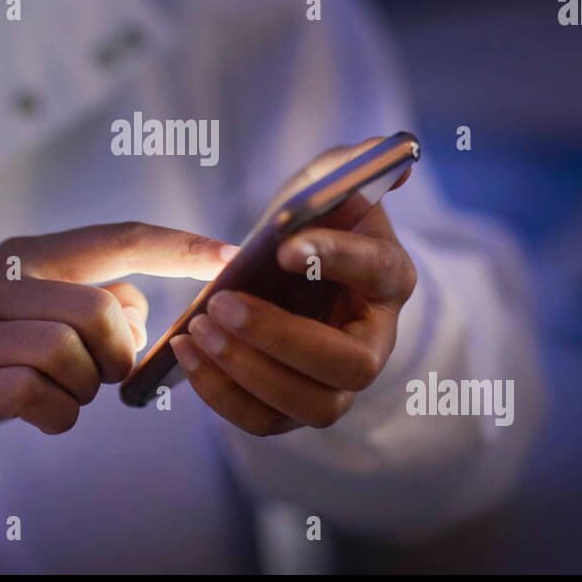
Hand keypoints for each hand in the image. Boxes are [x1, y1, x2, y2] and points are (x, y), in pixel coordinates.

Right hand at [0, 222, 236, 480]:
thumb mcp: (35, 319)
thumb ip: (91, 303)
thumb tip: (144, 309)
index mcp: (27, 257)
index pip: (117, 239)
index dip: (179, 247)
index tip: (232, 256)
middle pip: (101, 309)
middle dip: (118, 355)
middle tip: (101, 376)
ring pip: (68, 352)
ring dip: (82, 389)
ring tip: (62, 396)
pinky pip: (33, 394)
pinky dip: (54, 416)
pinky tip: (39, 416)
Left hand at [168, 139, 417, 435]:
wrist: (287, 266)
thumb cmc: (313, 223)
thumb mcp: (327, 181)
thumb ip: (350, 165)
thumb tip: (395, 159)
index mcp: (390, 278)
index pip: (378, 272)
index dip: (336, 260)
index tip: (282, 247)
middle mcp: (376, 342)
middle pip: (351, 365)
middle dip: (283, 338)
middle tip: (223, 304)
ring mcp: (338, 385)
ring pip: (311, 405)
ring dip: (248, 372)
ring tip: (198, 328)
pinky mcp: (294, 408)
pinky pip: (264, 421)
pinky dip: (221, 394)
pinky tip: (186, 351)